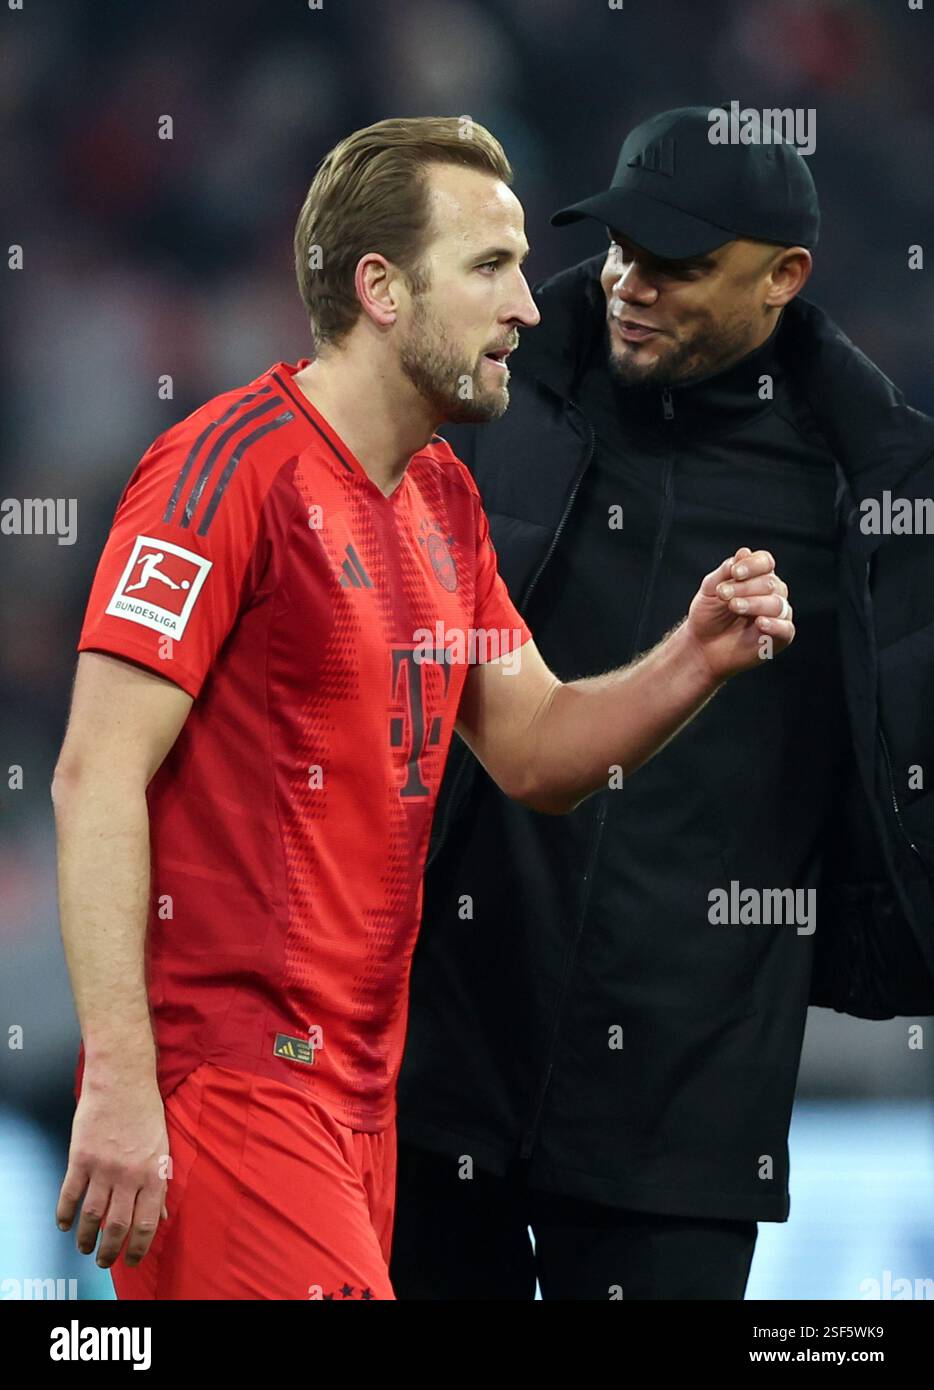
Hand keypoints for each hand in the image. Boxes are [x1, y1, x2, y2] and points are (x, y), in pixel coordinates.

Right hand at [56, 1075, 169, 1269]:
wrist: (122, 1081)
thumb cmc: (146, 1113)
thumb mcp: (162, 1149)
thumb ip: (160, 1185)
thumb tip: (162, 1217)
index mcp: (153, 1174)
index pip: (146, 1224)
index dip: (138, 1249)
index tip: (132, 1261)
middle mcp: (129, 1175)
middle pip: (117, 1226)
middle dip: (109, 1251)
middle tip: (104, 1262)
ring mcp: (103, 1167)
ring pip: (91, 1216)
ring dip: (86, 1238)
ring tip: (85, 1248)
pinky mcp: (81, 1157)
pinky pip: (70, 1194)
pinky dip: (64, 1214)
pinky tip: (64, 1225)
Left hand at [685, 546, 794, 681]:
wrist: (702, 645)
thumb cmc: (708, 614)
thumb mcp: (710, 589)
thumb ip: (726, 571)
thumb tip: (744, 552)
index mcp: (758, 577)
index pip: (765, 562)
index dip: (753, 565)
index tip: (735, 573)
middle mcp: (772, 593)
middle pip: (770, 583)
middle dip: (745, 588)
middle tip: (724, 595)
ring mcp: (778, 615)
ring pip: (777, 604)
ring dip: (753, 603)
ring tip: (733, 606)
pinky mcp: (780, 637)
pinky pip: (786, 628)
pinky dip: (775, 624)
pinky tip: (760, 622)